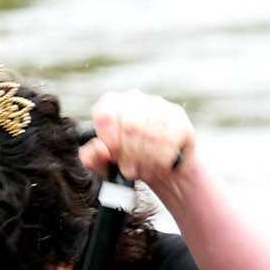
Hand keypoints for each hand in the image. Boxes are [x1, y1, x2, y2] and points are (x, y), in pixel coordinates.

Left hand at [80, 90, 194, 183]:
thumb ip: (92, 158)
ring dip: (148, 160)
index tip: (114, 157)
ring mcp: (158, 105)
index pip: (105, 115)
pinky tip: (160, 166)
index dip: (110, 141)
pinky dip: (163, 158)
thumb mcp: (105, 165)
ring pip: (151, 134)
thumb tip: (100, 148)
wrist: (163, 167)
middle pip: (130, 126)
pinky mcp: (178, 116)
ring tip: (145, 170)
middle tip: (131, 171)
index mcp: (110, 104)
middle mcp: (133, 98)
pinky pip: (170, 139)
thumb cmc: (130, 162)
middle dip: (131, 155)